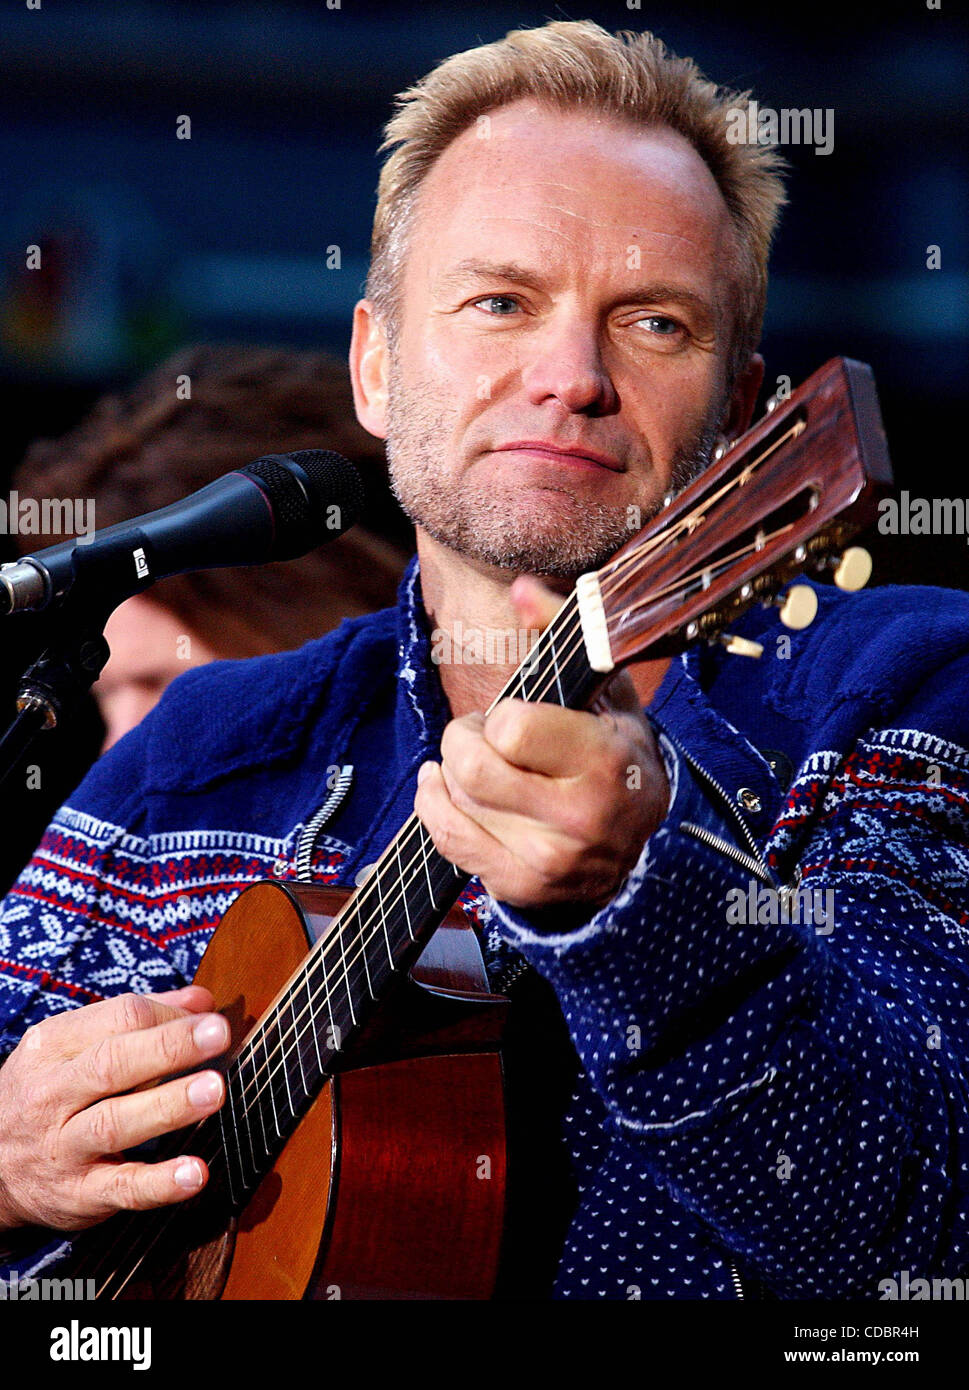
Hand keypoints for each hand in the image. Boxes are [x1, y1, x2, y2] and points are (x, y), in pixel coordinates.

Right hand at [0, 986, 227, 1232]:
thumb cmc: (48, 1093)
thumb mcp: (72, 1047)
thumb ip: (137, 1020)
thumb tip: (201, 1001)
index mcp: (53, 1046)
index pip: (118, 1019)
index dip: (170, 1016)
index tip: (211, 1020)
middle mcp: (53, 1093)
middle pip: (112, 1064)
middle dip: (169, 1047)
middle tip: (219, 1034)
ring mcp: (63, 1146)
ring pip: (115, 1123)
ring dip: (168, 1106)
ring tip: (214, 1091)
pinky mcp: (77, 1194)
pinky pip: (120, 1188)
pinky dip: (159, 1182)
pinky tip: (195, 1173)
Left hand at [414, 577, 669, 909]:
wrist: (635, 845)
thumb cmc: (614, 757)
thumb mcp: (605, 691)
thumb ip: (564, 634)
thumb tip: (523, 588)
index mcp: (604, 762)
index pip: (509, 728)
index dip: (503, 716)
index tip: (518, 717)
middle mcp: (579, 819)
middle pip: (470, 766)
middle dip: (466, 740)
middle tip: (489, 737)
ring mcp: (548, 861)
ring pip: (454, 800)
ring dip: (456, 774)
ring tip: (488, 768)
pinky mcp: (520, 888)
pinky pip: (446, 840)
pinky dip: (438, 806)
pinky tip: (454, 791)